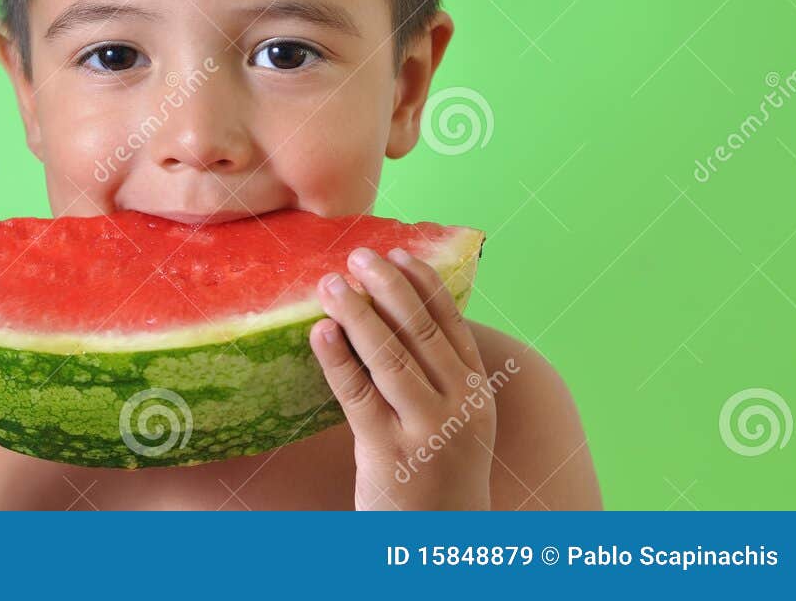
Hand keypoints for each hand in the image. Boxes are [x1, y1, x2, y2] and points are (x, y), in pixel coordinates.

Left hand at [309, 246, 493, 509]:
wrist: (442, 543)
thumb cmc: (437, 471)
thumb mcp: (454, 420)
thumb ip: (435, 372)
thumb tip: (392, 312)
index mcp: (475, 391)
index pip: (451, 324)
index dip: (423, 284)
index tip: (399, 251)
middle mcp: (458, 406)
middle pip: (420, 332)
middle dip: (388, 287)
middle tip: (357, 255)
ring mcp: (426, 429)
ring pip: (389, 358)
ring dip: (357, 314)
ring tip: (330, 283)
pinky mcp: (389, 452)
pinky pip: (358, 396)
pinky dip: (337, 359)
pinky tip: (320, 332)